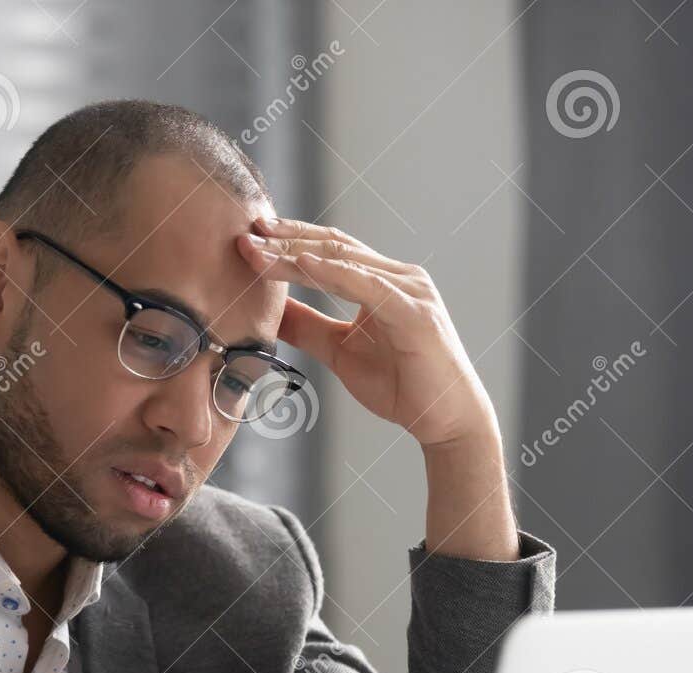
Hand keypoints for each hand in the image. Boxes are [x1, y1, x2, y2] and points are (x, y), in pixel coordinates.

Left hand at [238, 216, 494, 448]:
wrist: (446, 420)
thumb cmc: (401, 385)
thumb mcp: (338, 351)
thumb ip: (308, 327)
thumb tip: (270, 311)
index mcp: (382, 281)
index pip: (329, 251)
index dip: (289, 242)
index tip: (249, 238)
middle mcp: (398, 276)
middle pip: (333, 247)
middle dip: (287, 239)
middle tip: (246, 232)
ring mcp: (409, 290)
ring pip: (345, 261)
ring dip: (297, 253)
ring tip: (259, 248)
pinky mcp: (414, 312)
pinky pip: (367, 285)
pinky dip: (333, 273)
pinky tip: (301, 264)